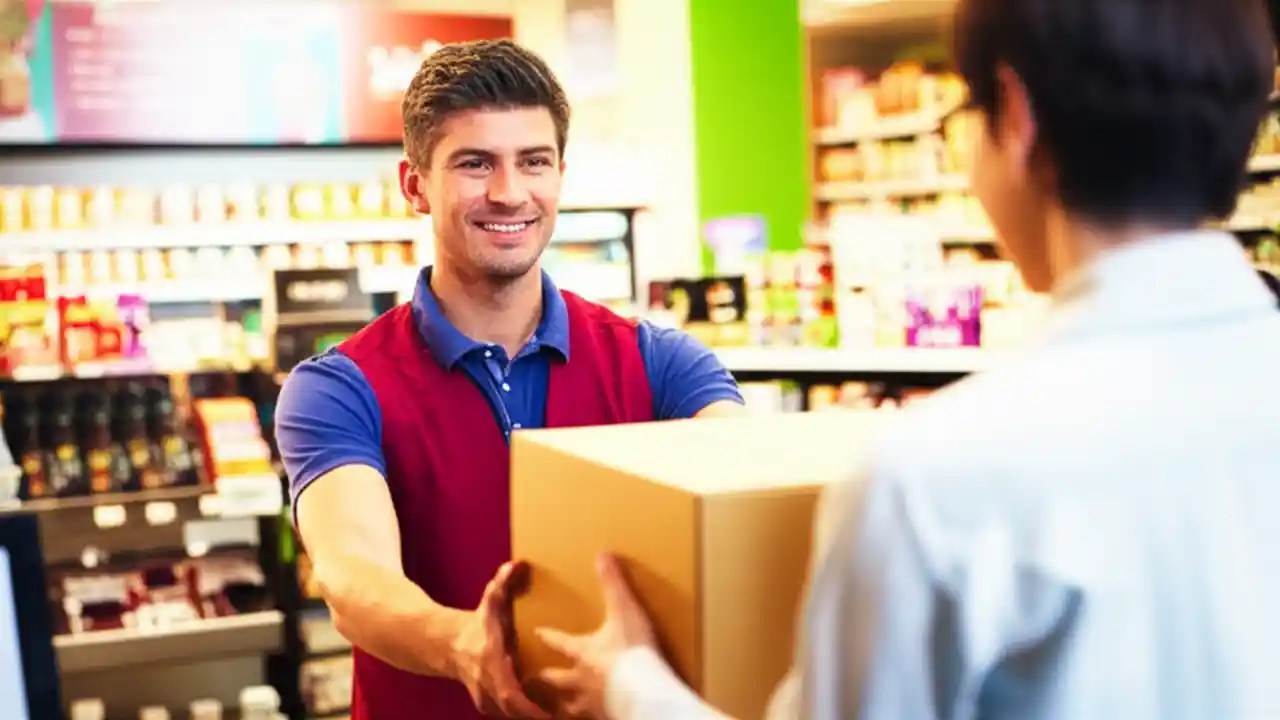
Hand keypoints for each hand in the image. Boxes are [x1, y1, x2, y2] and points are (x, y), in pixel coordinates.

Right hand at [452, 560, 549, 718]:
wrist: (447, 643)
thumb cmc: (478, 623)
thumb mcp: (490, 600)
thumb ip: (504, 583)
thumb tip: (518, 563)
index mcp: (490, 661)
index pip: (509, 692)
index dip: (528, 706)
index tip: (548, 713)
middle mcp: (486, 683)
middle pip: (512, 711)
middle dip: (535, 716)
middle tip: (563, 718)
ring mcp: (485, 697)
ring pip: (508, 716)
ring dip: (531, 716)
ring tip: (560, 716)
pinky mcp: (488, 704)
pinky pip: (506, 716)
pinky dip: (524, 716)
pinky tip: (546, 715)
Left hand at [535, 554, 658, 718]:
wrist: (642, 696)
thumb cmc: (632, 653)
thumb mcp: (624, 611)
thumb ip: (614, 584)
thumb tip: (602, 554)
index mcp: (582, 652)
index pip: (559, 641)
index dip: (548, 635)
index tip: (536, 632)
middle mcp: (579, 681)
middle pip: (553, 682)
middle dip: (541, 681)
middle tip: (529, 681)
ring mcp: (590, 706)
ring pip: (565, 708)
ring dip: (557, 707)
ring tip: (552, 708)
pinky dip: (586, 719)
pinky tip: (591, 718)